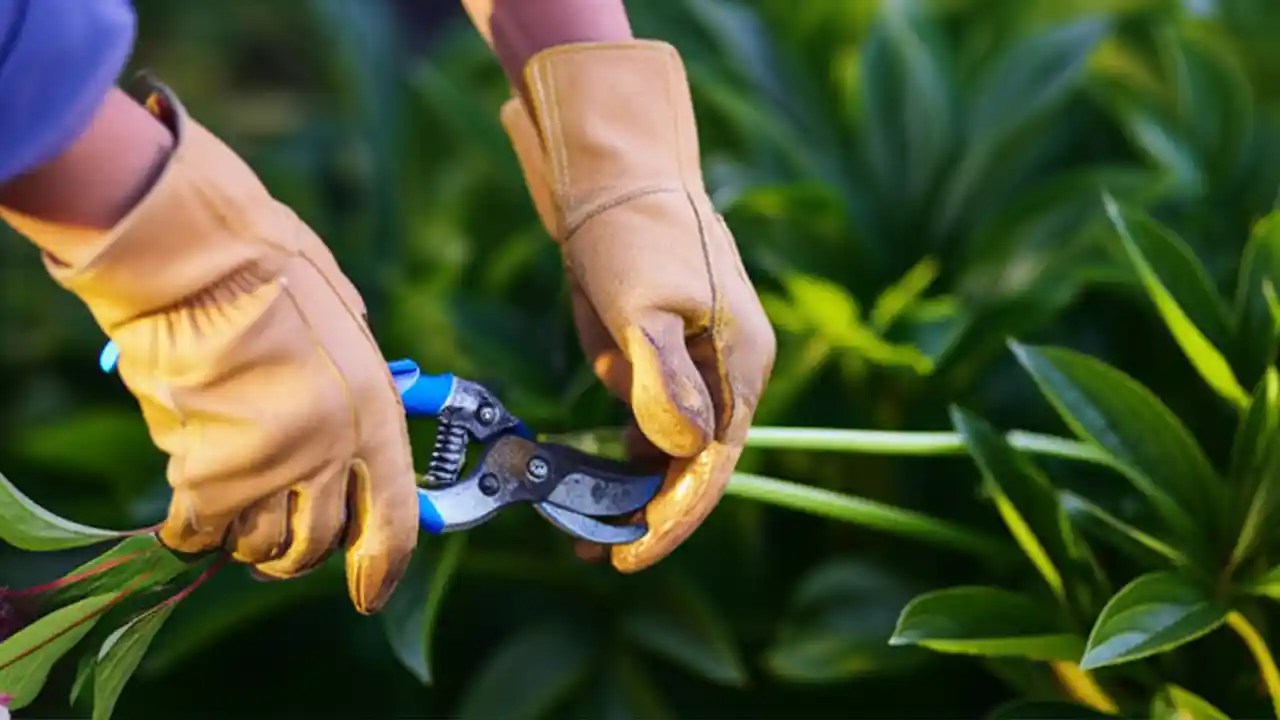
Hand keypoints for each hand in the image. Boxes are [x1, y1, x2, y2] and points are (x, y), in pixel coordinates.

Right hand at [0, 82, 416, 613]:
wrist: (198, 257)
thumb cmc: (275, 273)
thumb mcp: (349, 331)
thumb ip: (359, 391)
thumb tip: (359, 433)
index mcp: (376, 416)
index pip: (392, 523)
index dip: (382, 570)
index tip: (370, 593)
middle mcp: (328, 454)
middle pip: (316, 545)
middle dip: (300, 553)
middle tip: (284, 540)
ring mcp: (266, 468)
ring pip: (259, 545)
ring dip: (248, 536)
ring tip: (238, 502)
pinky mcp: (202, 473)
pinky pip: (200, 531)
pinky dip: (195, 527)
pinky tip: (193, 504)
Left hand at [498, 41, 775, 571]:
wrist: (611, 171)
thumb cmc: (630, 231)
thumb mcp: (642, 306)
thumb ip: (662, 381)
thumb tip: (685, 451)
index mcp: (739, 363)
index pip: (713, 463)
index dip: (674, 517)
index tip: (628, 556)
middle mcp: (727, 371)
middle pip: (694, 462)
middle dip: (647, 509)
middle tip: (592, 548)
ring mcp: (698, 362)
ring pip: (667, 443)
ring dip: (628, 479)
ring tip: (577, 519)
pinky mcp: (664, 351)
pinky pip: (645, 411)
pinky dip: (619, 437)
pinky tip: (585, 458)